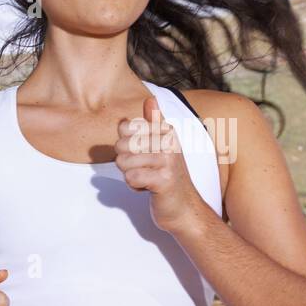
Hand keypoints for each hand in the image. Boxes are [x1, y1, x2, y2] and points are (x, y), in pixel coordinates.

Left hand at [115, 96, 205, 233]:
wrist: (183, 207)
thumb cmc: (166, 175)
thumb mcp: (161, 146)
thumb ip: (154, 123)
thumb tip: (151, 98)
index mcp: (166, 131)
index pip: (125, 127)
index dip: (125, 144)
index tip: (141, 154)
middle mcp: (169, 142)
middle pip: (121, 145)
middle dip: (125, 162)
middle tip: (143, 169)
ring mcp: (168, 161)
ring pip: (124, 162)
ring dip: (130, 175)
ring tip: (147, 179)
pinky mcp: (164, 180)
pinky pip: (131, 178)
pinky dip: (134, 186)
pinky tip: (148, 188)